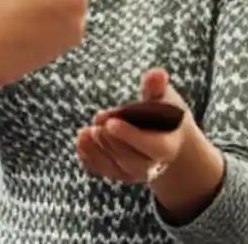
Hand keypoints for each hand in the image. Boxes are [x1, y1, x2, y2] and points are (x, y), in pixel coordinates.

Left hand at [77, 68, 192, 184]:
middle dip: (111, 139)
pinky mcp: (116, 173)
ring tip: (87, 130)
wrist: (164, 137)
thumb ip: (157, 87)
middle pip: (128, 158)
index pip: (151, 146)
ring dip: (97, 148)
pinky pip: (101, 170)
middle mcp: (150, 165)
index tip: (111, 123)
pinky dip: (88, 157)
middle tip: (99, 119)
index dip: (130, 136)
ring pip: (113, 166)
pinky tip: (81, 139)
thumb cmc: (164, 113)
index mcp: (166, 147)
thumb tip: (156, 74)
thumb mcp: (165, 98)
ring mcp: (132, 173)